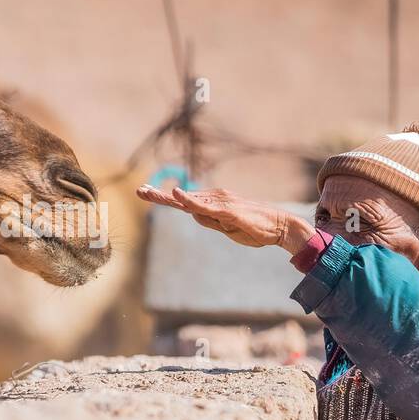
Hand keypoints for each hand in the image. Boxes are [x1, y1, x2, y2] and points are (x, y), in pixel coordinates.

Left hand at [136, 184, 313, 251]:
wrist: (278, 227)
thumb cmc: (253, 227)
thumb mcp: (225, 227)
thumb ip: (208, 220)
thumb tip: (192, 213)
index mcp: (213, 204)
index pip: (183, 201)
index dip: (164, 197)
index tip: (145, 192)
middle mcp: (215, 198)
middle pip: (182, 198)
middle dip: (160, 196)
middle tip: (139, 191)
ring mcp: (222, 203)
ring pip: (190, 200)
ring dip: (168, 198)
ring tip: (149, 193)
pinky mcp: (229, 210)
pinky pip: (206, 206)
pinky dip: (191, 200)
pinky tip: (178, 195)